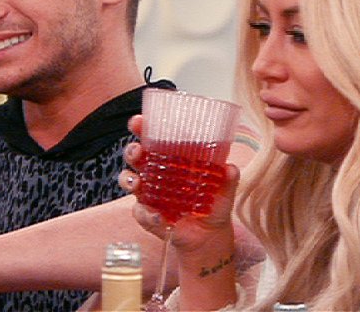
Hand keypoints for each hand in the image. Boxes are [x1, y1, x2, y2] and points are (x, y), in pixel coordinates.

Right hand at [119, 115, 239, 254]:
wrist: (208, 237)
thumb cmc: (212, 205)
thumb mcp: (223, 192)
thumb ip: (228, 180)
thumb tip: (230, 168)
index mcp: (171, 159)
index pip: (152, 137)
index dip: (142, 127)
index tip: (139, 122)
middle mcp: (156, 173)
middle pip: (135, 155)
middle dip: (132, 150)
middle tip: (138, 151)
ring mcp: (149, 194)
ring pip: (129, 180)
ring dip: (129, 179)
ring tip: (138, 183)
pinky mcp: (147, 215)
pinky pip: (139, 212)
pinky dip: (146, 214)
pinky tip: (158, 218)